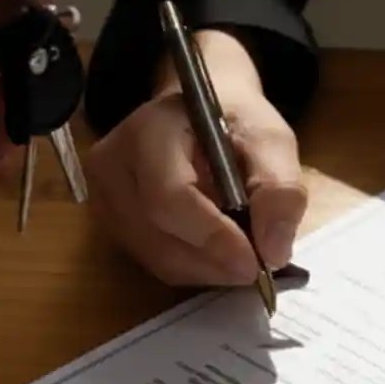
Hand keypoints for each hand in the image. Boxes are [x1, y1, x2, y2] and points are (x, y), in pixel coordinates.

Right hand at [87, 29, 307, 285]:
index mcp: (147, 132)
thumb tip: (274, 252)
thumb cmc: (234, 121)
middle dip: (216, 262)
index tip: (256, 263)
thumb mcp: (271, 140)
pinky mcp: (111, 224)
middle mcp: (112, 167)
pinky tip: (218, 254)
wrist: (196, 112)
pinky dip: (194, 269)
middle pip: (159, 238)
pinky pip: (154, 264)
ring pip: (158, 259)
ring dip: (208, 270)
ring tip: (242, 257)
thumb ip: (280, 190)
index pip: (168, 197)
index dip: (212, 237)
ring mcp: (104, 199)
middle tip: (259, 268)